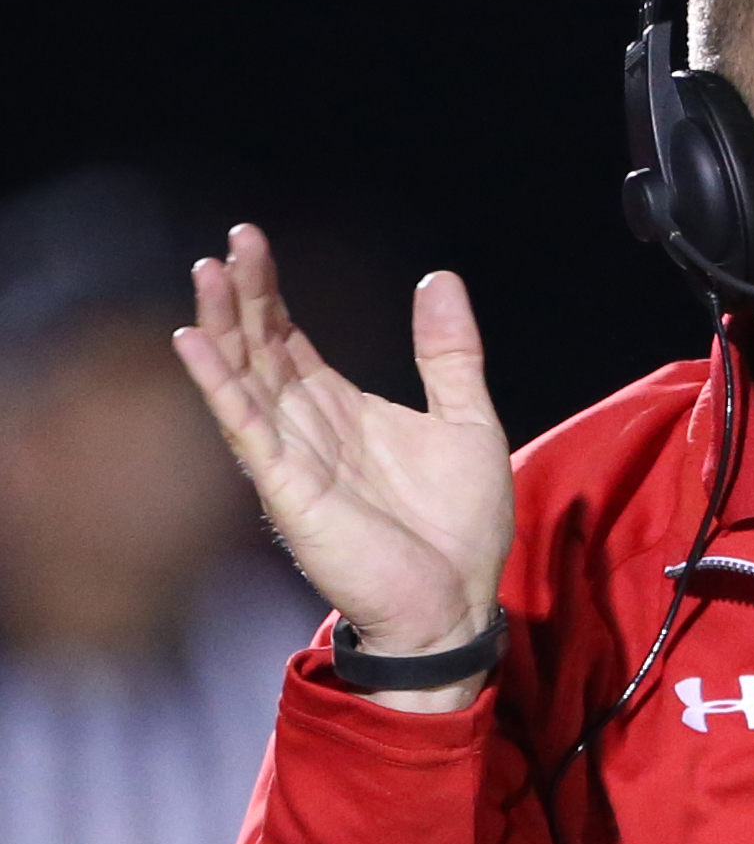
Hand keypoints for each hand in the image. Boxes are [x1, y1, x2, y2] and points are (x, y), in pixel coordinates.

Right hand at [173, 225, 513, 709]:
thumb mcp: (469, 418)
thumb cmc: (461, 525)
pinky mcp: (290, 490)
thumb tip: (439, 279)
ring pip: (246, 380)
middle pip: (261, 350)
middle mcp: (309, 429)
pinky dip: (220, 386)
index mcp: (344, 411)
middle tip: (232, 241)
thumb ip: (449, 352)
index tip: (250, 241)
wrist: (460, 602)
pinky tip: (194, 345)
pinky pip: (247, 430)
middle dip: (243, 296)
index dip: (268, 294)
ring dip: (224, 327)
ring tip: (206, 273)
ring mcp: (294, 458)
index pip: (290, 341)